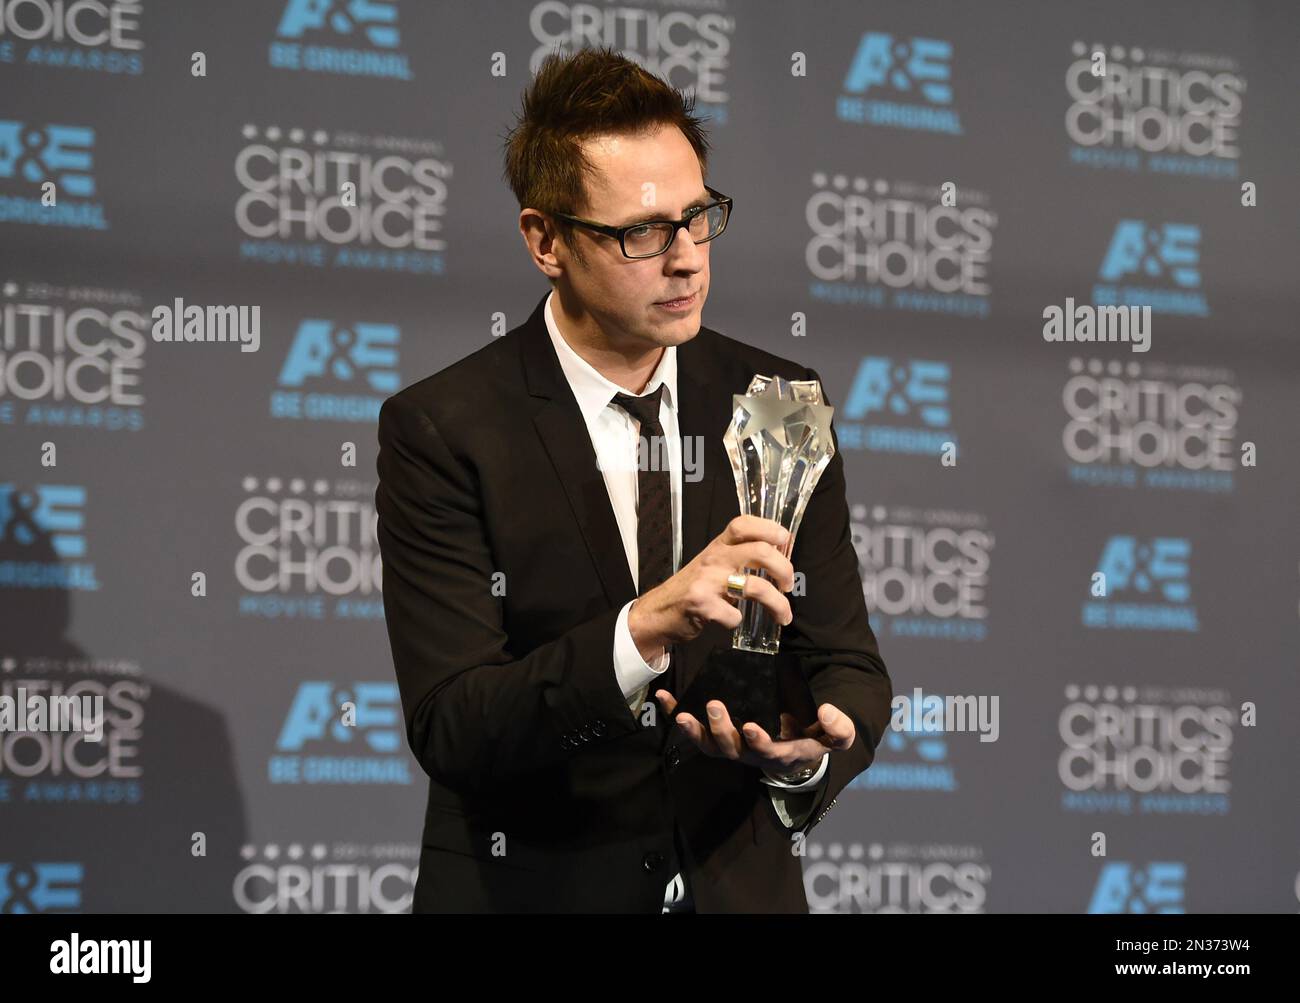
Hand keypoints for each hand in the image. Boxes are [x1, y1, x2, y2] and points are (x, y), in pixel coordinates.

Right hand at [628, 515, 795, 658]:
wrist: (657, 612)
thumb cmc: (693, 587)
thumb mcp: (713, 564)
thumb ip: (739, 558)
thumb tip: (780, 557)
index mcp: (718, 545)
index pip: (743, 524)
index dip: (768, 527)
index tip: (784, 539)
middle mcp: (714, 558)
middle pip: (760, 552)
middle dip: (784, 569)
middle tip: (788, 584)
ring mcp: (707, 581)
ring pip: (756, 587)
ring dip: (777, 604)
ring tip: (784, 615)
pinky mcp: (702, 605)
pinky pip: (735, 616)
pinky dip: (737, 621)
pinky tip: (730, 620)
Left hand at [654, 690, 854, 774]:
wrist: (793, 750)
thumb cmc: (812, 739)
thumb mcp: (832, 738)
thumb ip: (839, 729)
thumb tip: (829, 712)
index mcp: (778, 754)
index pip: (765, 752)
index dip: (758, 742)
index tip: (752, 727)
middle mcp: (749, 753)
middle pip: (731, 749)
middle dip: (721, 730)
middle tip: (714, 707)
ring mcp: (730, 746)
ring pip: (709, 745)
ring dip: (694, 731)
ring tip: (682, 714)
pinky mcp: (716, 737)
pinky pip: (694, 730)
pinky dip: (676, 715)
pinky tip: (664, 700)